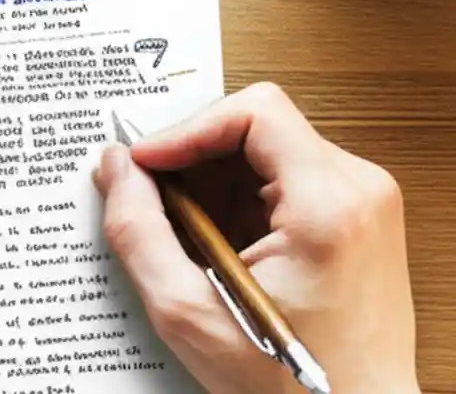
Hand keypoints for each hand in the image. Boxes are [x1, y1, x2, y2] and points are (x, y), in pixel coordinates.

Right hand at [94, 83, 417, 393]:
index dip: (187, 128)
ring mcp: (363, 202)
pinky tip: (218, 246)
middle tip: (155, 200)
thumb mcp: (188, 311)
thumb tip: (115, 169)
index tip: (145, 160)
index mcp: (328, 206)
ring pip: (266, 150)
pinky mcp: (356, 216)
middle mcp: (358, 191)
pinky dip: (238, 199)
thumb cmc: (289, 386)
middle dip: (193, 159)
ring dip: (213, 181)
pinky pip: (283, 177)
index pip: (254, 112)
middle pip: (256, 127)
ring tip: (188, 236)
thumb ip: (139, 231)